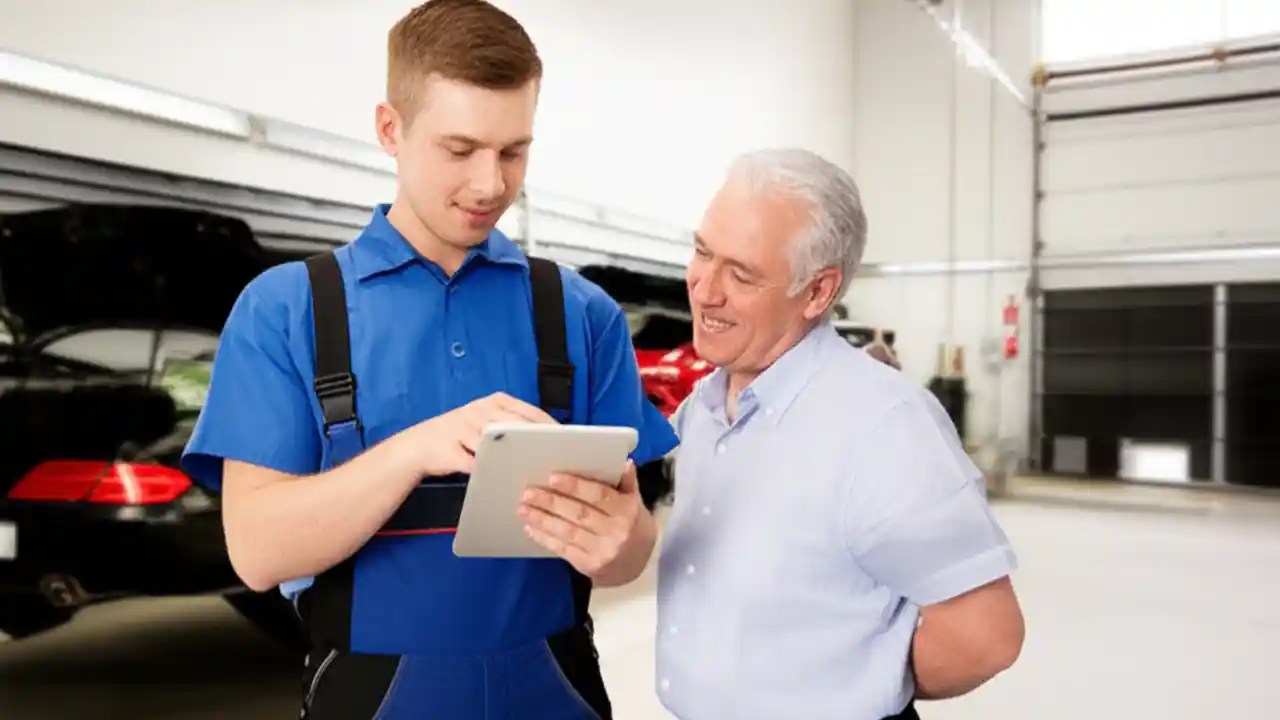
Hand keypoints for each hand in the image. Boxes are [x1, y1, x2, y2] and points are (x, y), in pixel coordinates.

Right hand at [404, 392, 556, 476]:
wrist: (417, 447)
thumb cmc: (460, 435)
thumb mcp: (486, 422)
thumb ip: (512, 425)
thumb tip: (549, 439)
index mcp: (495, 401)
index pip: (531, 412)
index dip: (551, 428)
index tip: (570, 443)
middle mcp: (481, 410)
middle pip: (518, 426)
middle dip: (537, 443)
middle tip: (556, 459)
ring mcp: (464, 427)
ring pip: (497, 445)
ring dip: (514, 460)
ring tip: (532, 472)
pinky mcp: (451, 449)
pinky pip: (474, 463)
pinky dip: (488, 473)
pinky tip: (501, 482)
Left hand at [517, 460, 656, 586]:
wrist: (638, 564)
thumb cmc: (632, 525)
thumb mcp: (634, 502)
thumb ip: (627, 482)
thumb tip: (624, 462)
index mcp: (627, 511)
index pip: (599, 496)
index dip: (575, 487)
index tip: (552, 478)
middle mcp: (616, 532)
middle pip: (579, 514)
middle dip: (551, 502)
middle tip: (528, 492)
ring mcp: (602, 552)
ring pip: (567, 532)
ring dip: (542, 520)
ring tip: (523, 509)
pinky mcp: (589, 566)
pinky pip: (563, 549)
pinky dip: (544, 538)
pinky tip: (530, 528)